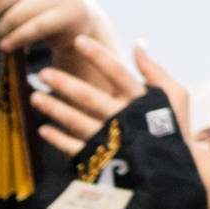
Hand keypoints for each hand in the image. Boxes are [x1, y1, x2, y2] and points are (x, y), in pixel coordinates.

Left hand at [32, 37, 192, 158]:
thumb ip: (154, 70)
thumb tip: (138, 44)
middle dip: (65, 83)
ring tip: (35, 97)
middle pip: (89, 96)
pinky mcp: (102, 159)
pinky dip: (57, 139)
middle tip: (44, 72)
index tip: (78, 40)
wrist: (172, 168)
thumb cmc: (174, 125)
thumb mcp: (174, 94)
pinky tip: (43, 129)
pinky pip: (74, 147)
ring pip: (76, 121)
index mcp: (142, 99)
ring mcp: (110, 139)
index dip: (97, 55)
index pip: (116, 71)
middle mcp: (123, 117)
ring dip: (54, 109)